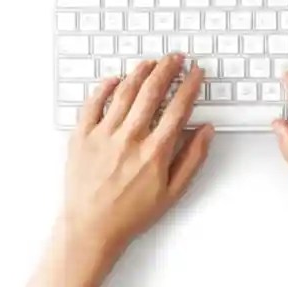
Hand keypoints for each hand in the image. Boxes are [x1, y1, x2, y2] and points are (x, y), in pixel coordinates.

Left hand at [29, 54, 214, 286]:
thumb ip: (192, 159)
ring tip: (150, 62)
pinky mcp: (82, 137)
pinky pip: (92, 104)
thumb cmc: (130, 214)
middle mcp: (130, 139)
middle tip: (175, 58)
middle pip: (152, 92)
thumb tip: (206, 131)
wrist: (91, 228)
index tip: (196, 73)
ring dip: (140, 72)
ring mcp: (103, 135)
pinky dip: (104, 88)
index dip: (190, 86)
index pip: (178, 108)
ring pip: (124, 92)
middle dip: (167, 69)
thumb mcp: (172, 192)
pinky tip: (114, 79)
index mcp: (155, 152)